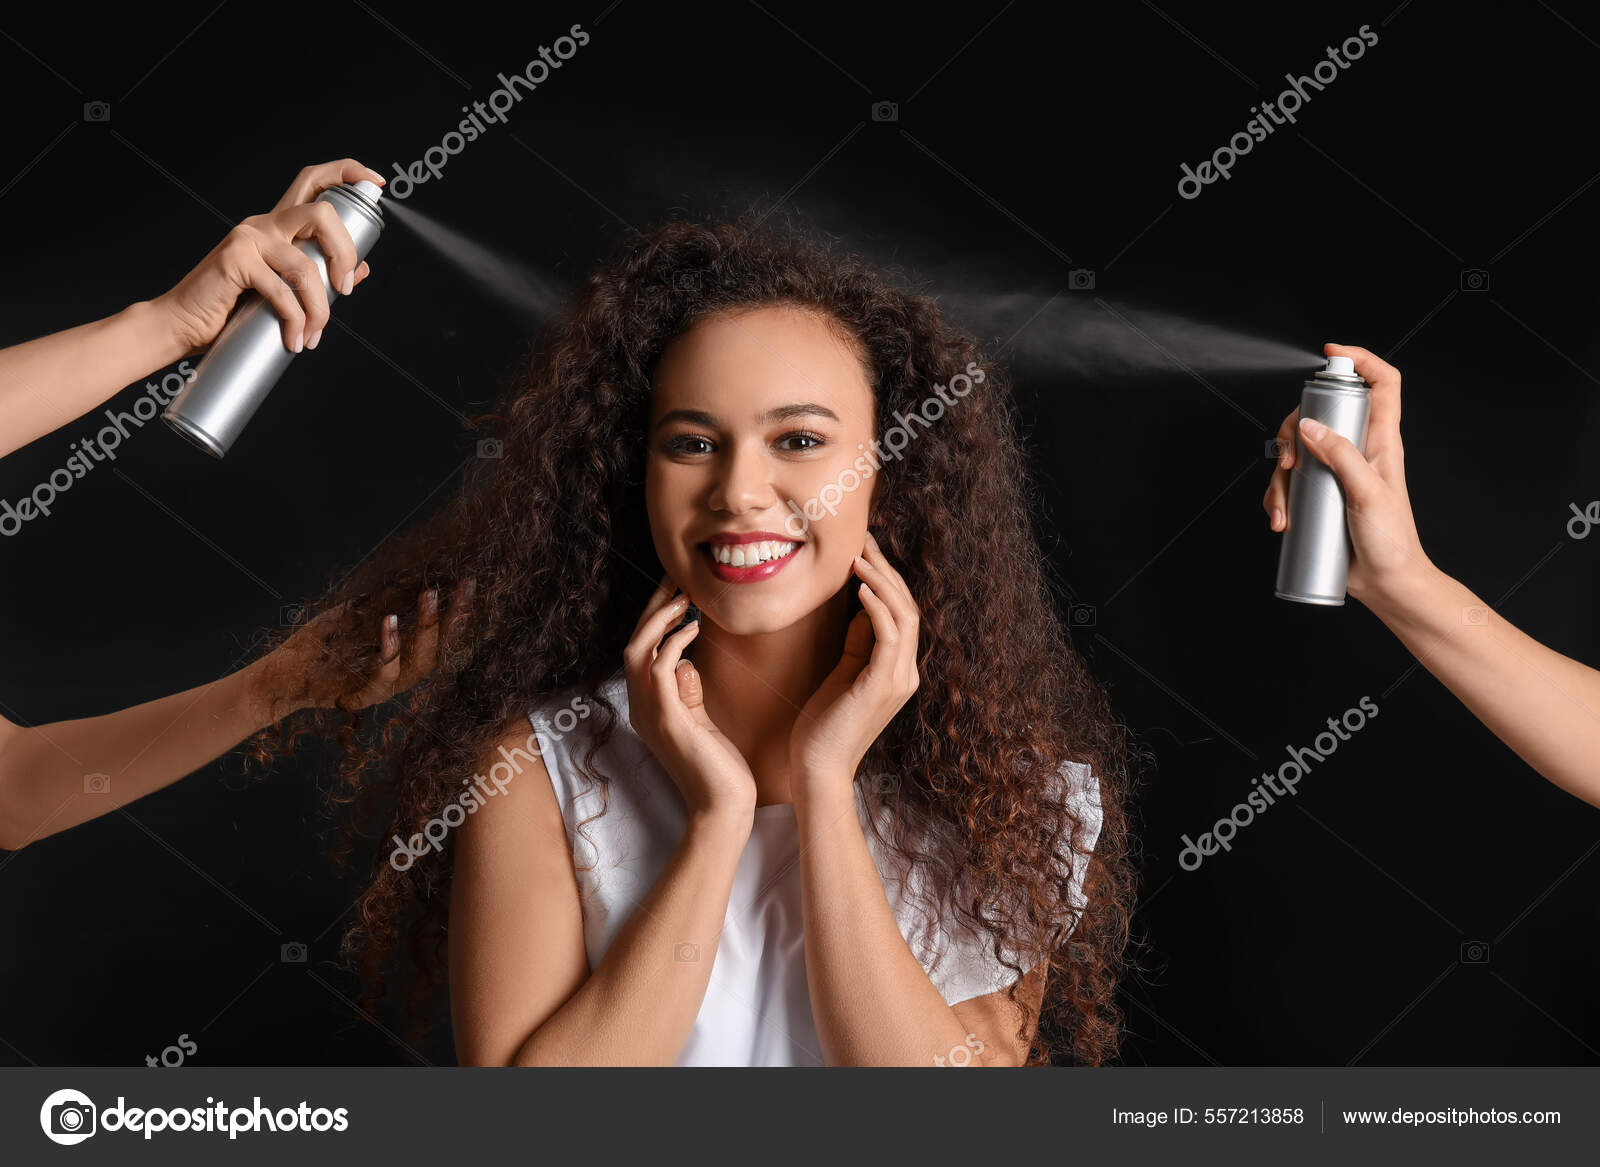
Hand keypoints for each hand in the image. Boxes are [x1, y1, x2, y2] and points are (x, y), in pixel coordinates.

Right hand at [151, 159, 383, 357]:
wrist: (181, 326)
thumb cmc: (229, 311)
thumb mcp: (284, 292)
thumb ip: (320, 277)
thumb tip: (361, 269)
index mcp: (277, 227)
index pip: (312, 182)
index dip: (346, 172)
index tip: (375, 183)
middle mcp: (264, 224)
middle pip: (322, 213)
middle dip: (345, 252)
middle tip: (345, 290)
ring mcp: (248, 238)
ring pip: (306, 265)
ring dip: (320, 308)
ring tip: (312, 335)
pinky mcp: (235, 259)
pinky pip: (282, 291)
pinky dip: (295, 320)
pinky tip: (294, 339)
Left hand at [257, 577, 475, 715]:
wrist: (279, 674)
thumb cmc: (318, 645)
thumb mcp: (355, 613)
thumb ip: (385, 600)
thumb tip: (417, 573)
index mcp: (401, 657)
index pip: (438, 635)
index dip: (456, 611)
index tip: (469, 582)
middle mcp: (399, 675)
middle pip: (439, 650)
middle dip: (453, 618)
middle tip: (461, 587)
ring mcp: (382, 689)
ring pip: (419, 664)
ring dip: (426, 629)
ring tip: (429, 596)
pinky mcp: (360, 696)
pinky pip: (384, 676)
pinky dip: (390, 648)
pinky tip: (389, 621)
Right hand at [623, 574, 757, 819]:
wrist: (723, 807)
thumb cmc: (718, 768)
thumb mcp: (700, 721)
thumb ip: (688, 693)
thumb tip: (684, 662)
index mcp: (647, 708)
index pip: (640, 652)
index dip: (653, 619)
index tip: (673, 592)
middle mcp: (640, 708)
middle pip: (633, 644)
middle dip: (652, 609)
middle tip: (674, 580)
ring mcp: (650, 714)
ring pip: (638, 651)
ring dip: (660, 620)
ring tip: (683, 598)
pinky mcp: (669, 719)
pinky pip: (660, 669)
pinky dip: (673, 644)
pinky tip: (693, 629)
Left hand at [789, 529, 919, 801]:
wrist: (816, 768)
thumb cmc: (821, 724)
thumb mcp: (842, 672)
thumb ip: (857, 642)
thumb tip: (861, 606)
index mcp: (898, 670)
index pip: (901, 613)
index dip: (886, 579)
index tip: (863, 550)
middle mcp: (906, 673)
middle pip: (908, 608)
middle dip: (887, 571)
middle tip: (864, 540)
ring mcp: (898, 680)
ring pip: (905, 616)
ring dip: (883, 582)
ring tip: (860, 556)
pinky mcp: (882, 685)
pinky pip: (890, 636)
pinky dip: (878, 608)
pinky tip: (861, 588)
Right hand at [1262, 342, 1434, 608]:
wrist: (1387, 583)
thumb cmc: (1392, 541)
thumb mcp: (1368, 492)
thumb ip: (1340, 455)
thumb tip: (1309, 427)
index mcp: (1381, 441)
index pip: (1381, 384)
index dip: (1360, 360)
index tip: (1330, 354)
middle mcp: (1358, 451)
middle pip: (1321, 414)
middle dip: (1294, 430)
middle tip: (1289, 459)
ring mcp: (1336, 473)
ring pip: (1297, 452)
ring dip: (1280, 478)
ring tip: (1285, 507)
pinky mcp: (1319, 496)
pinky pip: (1289, 485)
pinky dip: (1278, 499)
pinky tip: (1282, 520)